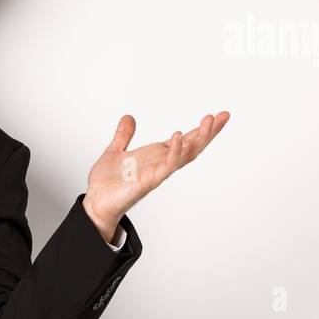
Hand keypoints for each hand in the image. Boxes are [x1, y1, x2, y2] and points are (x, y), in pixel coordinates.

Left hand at [82, 111, 230, 240]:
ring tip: (209, 121)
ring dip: (199, 138)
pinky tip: (179, 136)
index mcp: (156, 156)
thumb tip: (129, 118)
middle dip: (209, 132)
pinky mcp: (148, 181)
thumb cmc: (107, 183)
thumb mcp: (115, 151)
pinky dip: (175, 151)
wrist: (95, 202)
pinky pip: (166, 166)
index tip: (218, 116)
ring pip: (185, 155)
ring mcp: (157, 172)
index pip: (185, 140)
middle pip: (192, 147)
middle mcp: (160, 164)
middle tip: (223, 116)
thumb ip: (124, 136)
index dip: (200, 129)